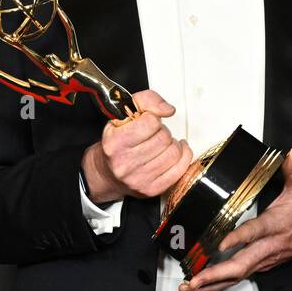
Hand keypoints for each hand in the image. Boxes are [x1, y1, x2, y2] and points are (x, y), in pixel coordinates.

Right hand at [81, 89, 192, 203]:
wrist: (108, 174)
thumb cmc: (117, 142)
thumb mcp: (123, 114)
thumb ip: (146, 101)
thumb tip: (168, 110)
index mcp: (115, 143)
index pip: (150, 122)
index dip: (152, 118)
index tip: (148, 122)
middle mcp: (125, 164)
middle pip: (164, 138)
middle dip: (162, 132)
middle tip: (154, 134)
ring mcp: (139, 179)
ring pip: (174, 153)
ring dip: (172, 144)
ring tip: (162, 144)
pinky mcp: (152, 189)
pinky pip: (180, 169)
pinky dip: (183, 156)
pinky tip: (175, 151)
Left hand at [179, 146, 291, 290]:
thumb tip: (291, 152)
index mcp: (276, 225)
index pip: (255, 232)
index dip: (238, 238)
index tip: (220, 243)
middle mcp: (269, 246)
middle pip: (241, 264)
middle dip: (216, 274)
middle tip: (194, 279)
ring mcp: (266, 258)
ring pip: (239, 275)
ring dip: (214, 283)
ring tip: (190, 286)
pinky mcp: (265, 264)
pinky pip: (241, 276)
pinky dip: (221, 283)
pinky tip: (203, 286)